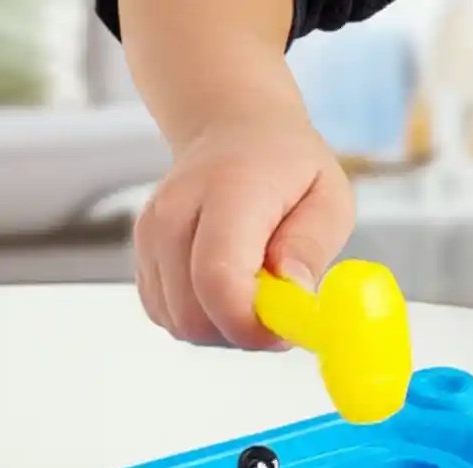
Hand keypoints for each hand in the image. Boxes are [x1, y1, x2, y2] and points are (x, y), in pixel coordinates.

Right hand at [133, 115, 354, 349]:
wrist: (232, 131)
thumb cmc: (286, 166)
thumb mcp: (329, 196)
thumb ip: (312, 247)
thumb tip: (293, 294)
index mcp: (228, 191)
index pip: (217, 277)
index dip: (249, 324)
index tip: (283, 329)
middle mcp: (175, 213)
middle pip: (192, 313)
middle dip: (241, 331)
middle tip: (278, 311)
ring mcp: (151, 236)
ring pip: (179, 323)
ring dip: (223, 327)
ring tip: (256, 292)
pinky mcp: (142, 258)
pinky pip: (168, 317)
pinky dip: (202, 318)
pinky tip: (229, 289)